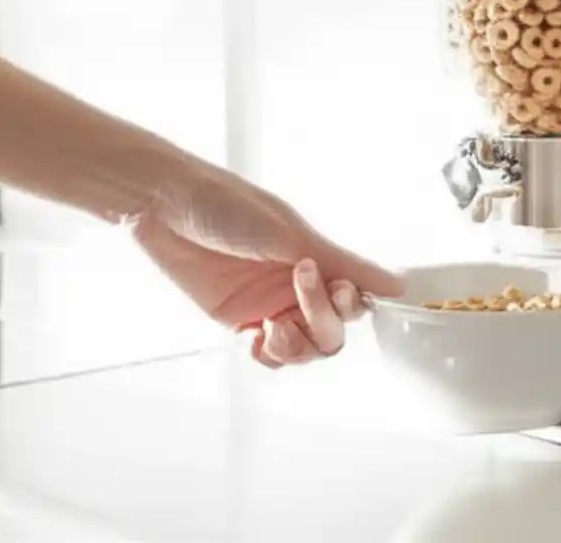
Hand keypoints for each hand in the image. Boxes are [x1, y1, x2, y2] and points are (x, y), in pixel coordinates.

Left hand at [128, 165, 402, 367]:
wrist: (164, 207)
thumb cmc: (227, 204)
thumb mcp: (292, 234)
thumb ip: (345, 264)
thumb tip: (397, 284)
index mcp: (317, 260)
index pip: (354, 300)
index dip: (349, 305)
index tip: (334, 286)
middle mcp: (296, 286)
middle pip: (331, 332)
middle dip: (321, 324)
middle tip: (295, 298)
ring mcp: (268, 304)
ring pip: (303, 350)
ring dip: (296, 347)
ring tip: (272, 326)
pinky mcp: (237, 321)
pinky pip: (267, 355)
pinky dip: (268, 355)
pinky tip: (255, 337)